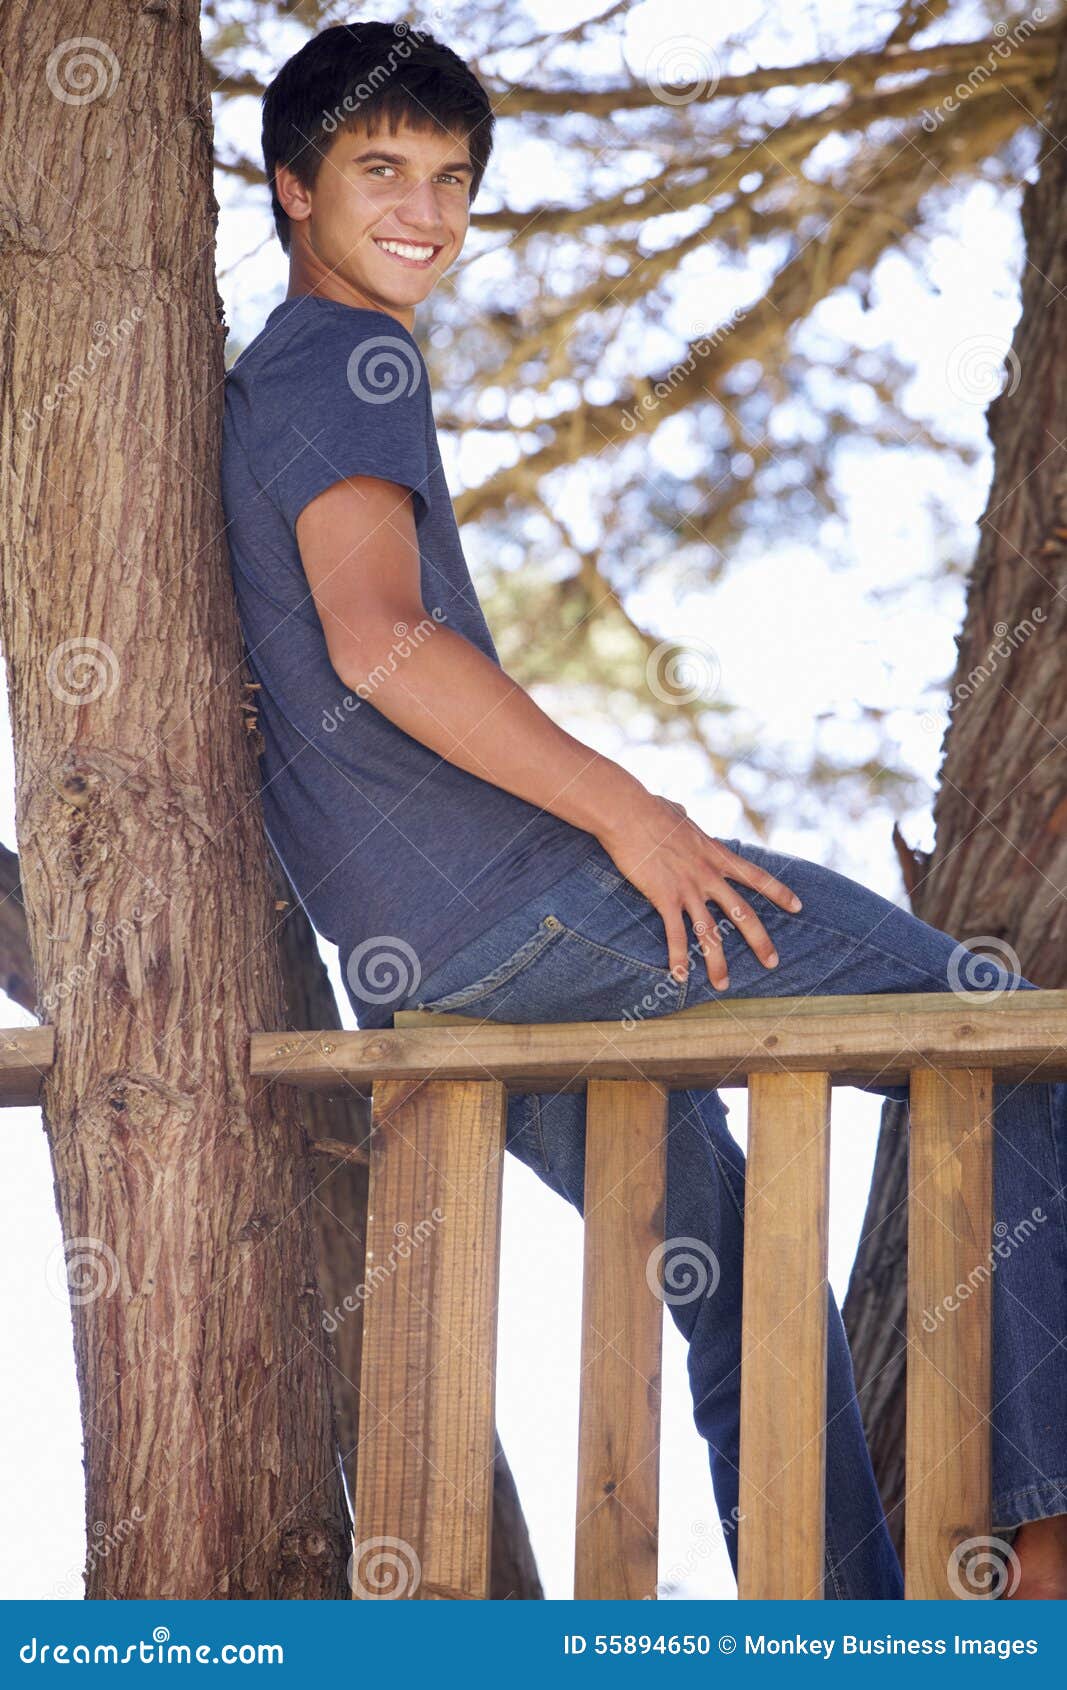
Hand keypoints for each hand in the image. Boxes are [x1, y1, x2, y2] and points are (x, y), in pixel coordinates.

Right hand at [597, 791, 801, 989]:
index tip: (798, 906)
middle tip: (772, 963)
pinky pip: (675, 934)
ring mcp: (687, 888)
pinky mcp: (664, 897)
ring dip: (718, 962)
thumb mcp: (676, 812)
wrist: (628, 813)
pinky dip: (678, 957)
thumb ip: (684, 816)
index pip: (755, 876)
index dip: (778, 892)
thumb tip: (679, 810)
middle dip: (760, 941)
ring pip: (710, 933)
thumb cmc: (648, 808)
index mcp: (715, 854)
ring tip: (724, 986)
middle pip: (742, 913)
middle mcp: (708, 875)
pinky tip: (680, 977)